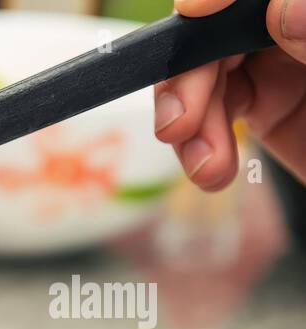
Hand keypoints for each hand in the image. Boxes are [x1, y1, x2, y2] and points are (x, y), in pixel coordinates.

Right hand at [154, 0, 305, 188]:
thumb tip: (282, 8)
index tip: (193, 11)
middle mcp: (290, 26)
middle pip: (215, 32)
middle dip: (187, 76)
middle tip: (177, 123)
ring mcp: (277, 63)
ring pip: (203, 74)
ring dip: (187, 123)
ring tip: (204, 166)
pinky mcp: (266, 103)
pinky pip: (213, 112)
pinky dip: (198, 145)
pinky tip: (210, 172)